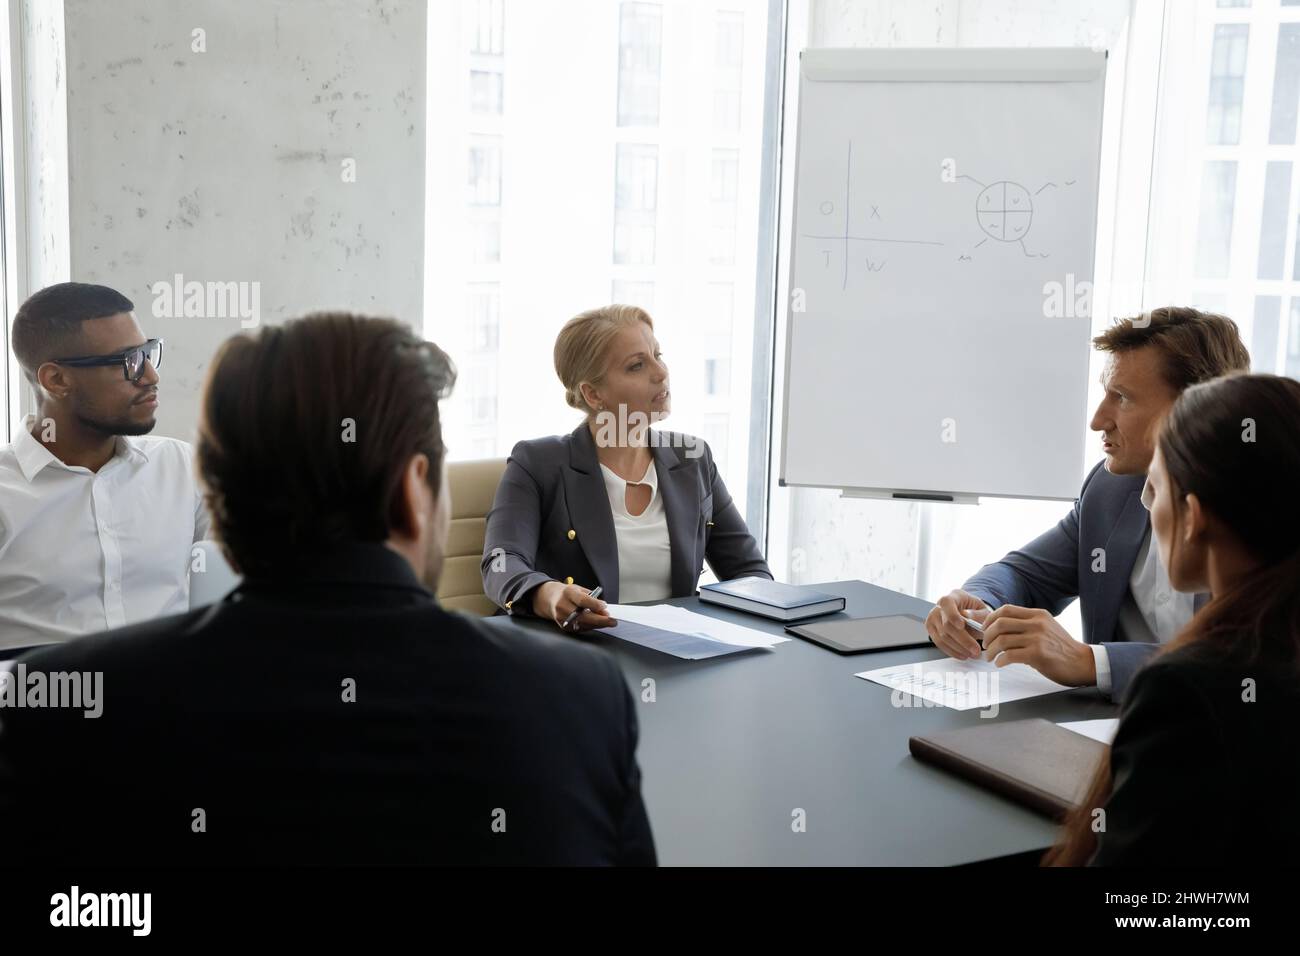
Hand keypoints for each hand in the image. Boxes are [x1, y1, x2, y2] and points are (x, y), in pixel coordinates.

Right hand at [531, 582, 616, 632]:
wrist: (550, 599)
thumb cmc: (568, 594)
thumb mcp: (579, 589)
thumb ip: (591, 598)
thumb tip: (604, 609)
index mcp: (568, 593)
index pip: (582, 600)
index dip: (595, 604)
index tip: (605, 607)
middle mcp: (562, 606)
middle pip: (583, 616)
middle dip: (600, 620)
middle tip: (612, 621)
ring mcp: (562, 618)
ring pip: (583, 624)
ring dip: (598, 624)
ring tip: (608, 622)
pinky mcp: (564, 626)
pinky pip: (581, 628)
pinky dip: (591, 626)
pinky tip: (597, 624)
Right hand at [925, 589, 990, 659]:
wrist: (965, 610)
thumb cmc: (974, 609)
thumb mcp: (982, 608)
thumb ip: (978, 614)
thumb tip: (968, 617)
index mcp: (952, 597)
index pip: (947, 604)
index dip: (953, 615)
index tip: (962, 626)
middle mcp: (938, 607)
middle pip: (946, 625)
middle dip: (963, 640)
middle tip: (976, 650)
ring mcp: (932, 618)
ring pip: (943, 637)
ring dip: (959, 648)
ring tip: (973, 654)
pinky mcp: (931, 629)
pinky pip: (939, 643)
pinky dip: (952, 651)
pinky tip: (963, 654)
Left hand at [980, 604, 1096, 685]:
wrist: (1082, 662)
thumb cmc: (1062, 648)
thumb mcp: (1046, 627)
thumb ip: (1027, 623)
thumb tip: (1001, 625)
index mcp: (1038, 614)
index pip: (1006, 609)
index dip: (990, 618)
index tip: (984, 628)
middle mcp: (1037, 624)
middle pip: (1000, 623)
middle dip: (987, 635)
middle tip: (985, 645)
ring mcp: (1037, 639)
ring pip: (1002, 640)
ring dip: (991, 650)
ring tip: (990, 657)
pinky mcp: (1037, 654)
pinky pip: (1009, 655)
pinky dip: (1000, 660)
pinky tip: (1000, 663)